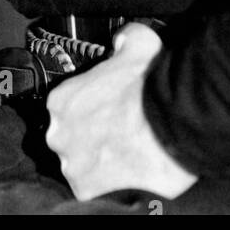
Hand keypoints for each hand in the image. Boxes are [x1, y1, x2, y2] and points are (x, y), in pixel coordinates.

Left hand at [44, 21, 197, 200]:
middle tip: (118, 131)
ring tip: (126, 152)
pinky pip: (94, 188)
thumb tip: (123, 38)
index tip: (106, 108)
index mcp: (62, 99)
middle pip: (70, 136)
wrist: (170, 125)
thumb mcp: (138, 43)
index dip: (89, 105)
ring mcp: (73, 165)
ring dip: (98, 159)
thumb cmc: (150, 87)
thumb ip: (125, 39)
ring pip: (80, 164)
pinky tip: (127, 172)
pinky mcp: (88, 191)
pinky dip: (109, 184)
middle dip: (89, 135)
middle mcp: (59, 133)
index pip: (67, 104)